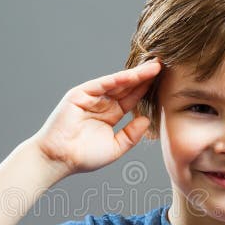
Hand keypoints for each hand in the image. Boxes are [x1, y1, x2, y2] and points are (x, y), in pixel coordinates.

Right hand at [29, 58, 161, 176]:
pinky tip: (134, 75)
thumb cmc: (83, 157)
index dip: (147, 90)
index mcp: (111, 114)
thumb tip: (146, 119)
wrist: (59, 159)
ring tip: (154, 67)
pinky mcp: (80, 94)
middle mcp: (102, 103)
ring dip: (136, 74)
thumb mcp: (115, 147)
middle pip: (128, 87)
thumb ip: (131, 135)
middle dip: (145, 77)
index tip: (165, 82)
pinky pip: (102, 84)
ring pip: (117, 83)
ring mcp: (91, 97)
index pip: (132, 98)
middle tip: (164, 65)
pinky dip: (118, 79)